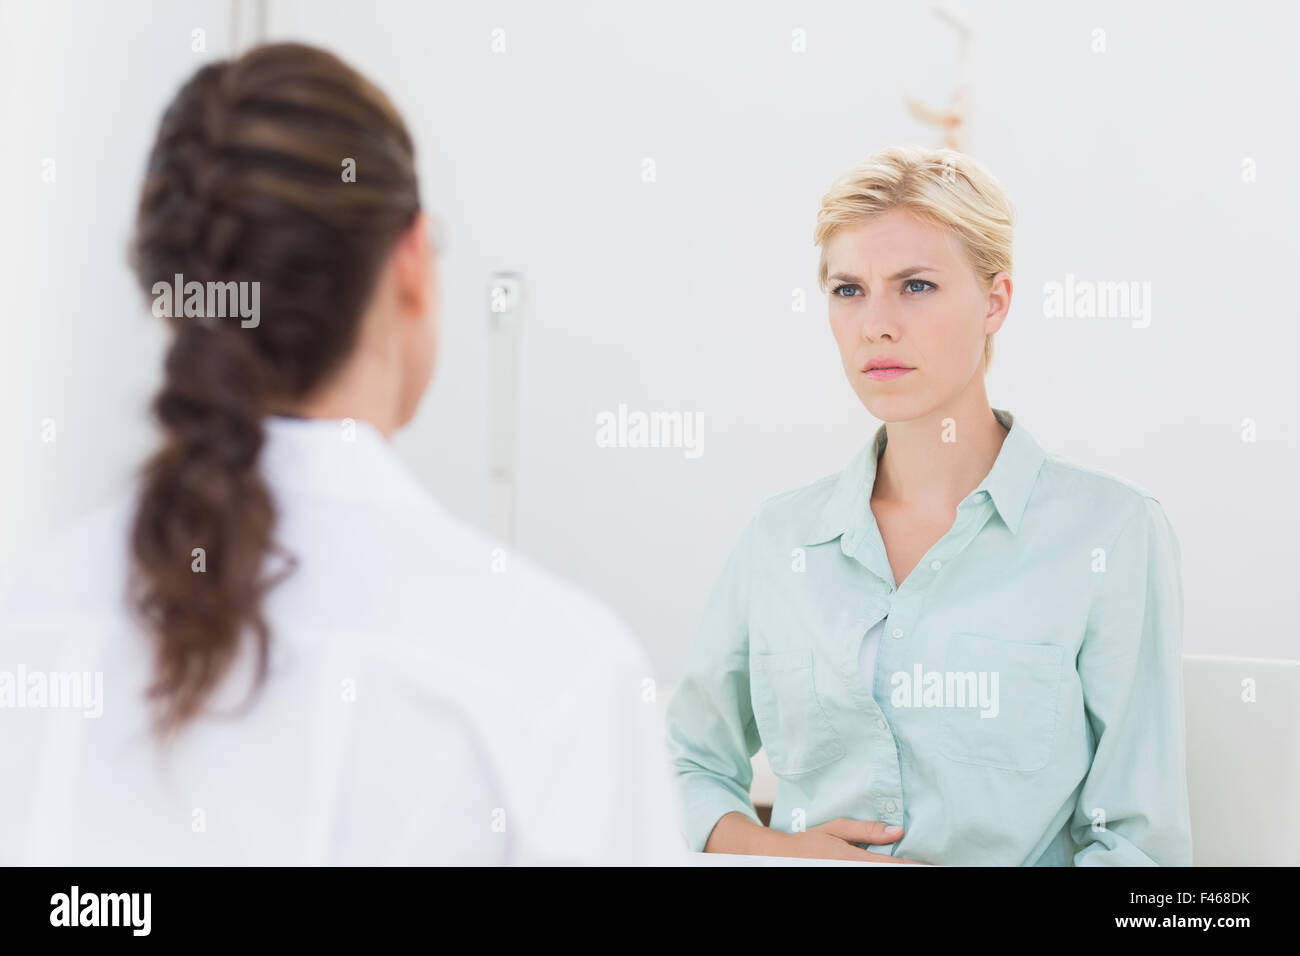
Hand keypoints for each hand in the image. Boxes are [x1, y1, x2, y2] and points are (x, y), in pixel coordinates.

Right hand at [772, 818, 929, 863]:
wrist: (781, 858)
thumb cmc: (808, 842)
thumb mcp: (837, 829)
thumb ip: (868, 830)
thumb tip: (898, 831)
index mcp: (850, 858)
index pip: (890, 865)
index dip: (912, 866)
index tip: (930, 865)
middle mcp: (849, 871)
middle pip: (886, 874)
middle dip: (904, 869)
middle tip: (926, 866)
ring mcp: (844, 876)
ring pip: (877, 877)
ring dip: (894, 872)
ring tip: (908, 866)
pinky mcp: (841, 878)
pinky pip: (865, 879)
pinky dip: (877, 873)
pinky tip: (889, 868)